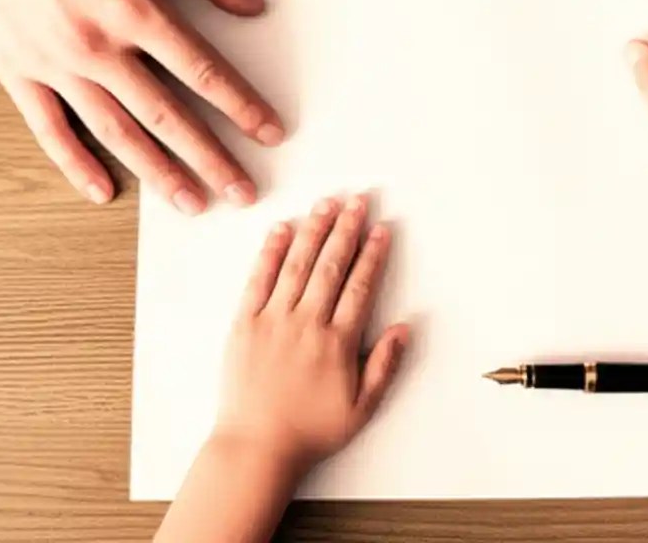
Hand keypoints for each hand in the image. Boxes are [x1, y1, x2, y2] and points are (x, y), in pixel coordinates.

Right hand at [0, 0, 282, 211]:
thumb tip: (251, 7)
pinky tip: (103, 191)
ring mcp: (52, 62)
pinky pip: (48, 128)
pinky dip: (75, 164)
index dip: (242, 107)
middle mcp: (95, 44)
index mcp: (134, 7)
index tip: (268, 133)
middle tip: (242, 193)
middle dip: (211, 160)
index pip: (203, 72)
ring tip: (190, 204)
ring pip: (114, 132)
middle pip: (166, 117)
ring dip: (156, 173)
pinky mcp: (14, 66)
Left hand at [216, 195, 409, 467]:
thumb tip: (403, 328)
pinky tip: (282, 229)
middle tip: (358, 200)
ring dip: (314, 230)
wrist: (255, 447)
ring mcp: (272, 321)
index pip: (360, 286)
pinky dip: (270, 252)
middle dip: (346, 229)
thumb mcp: (362, 407)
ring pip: (297, 265)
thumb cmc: (309, 432)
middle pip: (331, 265)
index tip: (381, 229)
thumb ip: (384, 365)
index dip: (372, 254)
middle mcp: (306, 324)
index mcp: (337, 342)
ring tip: (326, 203)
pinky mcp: (244, 325)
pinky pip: (258, 280)